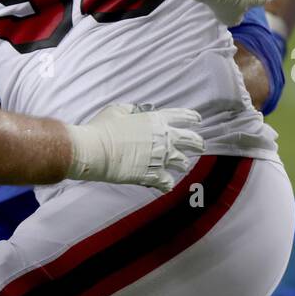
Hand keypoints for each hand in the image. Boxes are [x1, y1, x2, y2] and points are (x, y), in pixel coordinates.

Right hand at [66, 103, 203, 192]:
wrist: (94, 150)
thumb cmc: (102, 128)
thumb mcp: (117, 110)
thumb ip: (132, 110)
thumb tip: (137, 112)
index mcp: (156, 120)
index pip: (183, 117)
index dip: (192, 118)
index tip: (197, 121)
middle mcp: (164, 138)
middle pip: (190, 140)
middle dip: (197, 143)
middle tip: (199, 146)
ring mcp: (160, 158)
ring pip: (183, 162)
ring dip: (182, 164)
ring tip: (182, 166)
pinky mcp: (153, 175)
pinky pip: (167, 182)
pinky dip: (167, 183)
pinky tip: (167, 185)